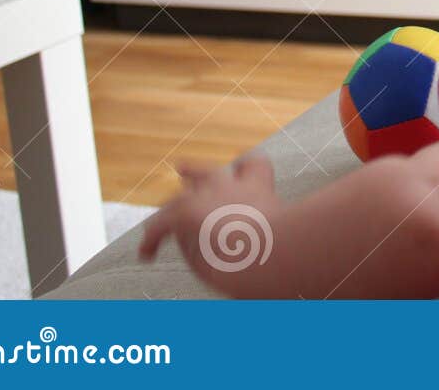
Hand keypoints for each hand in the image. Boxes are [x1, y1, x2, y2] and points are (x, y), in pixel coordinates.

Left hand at [138, 157, 278, 282]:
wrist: (277, 249)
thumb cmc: (291, 253)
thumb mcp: (287, 240)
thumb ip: (275, 244)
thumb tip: (270, 273)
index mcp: (262, 192)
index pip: (254, 166)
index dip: (244, 170)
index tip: (239, 169)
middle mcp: (234, 188)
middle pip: (210, 173)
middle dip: (195, 172)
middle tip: (181, 168)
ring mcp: (210, 196)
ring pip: (180, 198)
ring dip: (168, 210)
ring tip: (157, 222)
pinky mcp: (188, 210)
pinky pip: (159, 225)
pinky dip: (151, 240)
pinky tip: (147, 254)